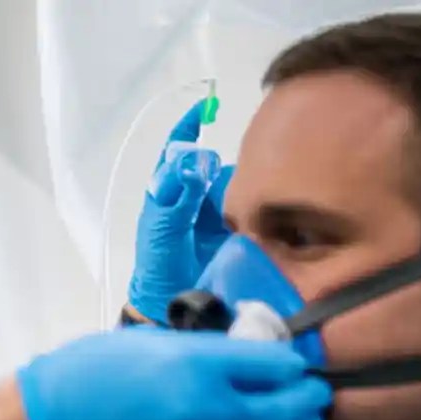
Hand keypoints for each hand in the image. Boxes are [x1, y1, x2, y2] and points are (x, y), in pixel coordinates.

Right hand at [16, 327, 329, 419]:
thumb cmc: (89, 377)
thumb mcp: (152, 342)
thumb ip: (206, 352)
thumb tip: (250, 357)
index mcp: (199, 367)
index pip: (278, 364)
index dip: (291, 362)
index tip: (292, 362)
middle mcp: (212, 415)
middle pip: (290, 409)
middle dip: (308, 397)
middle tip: (311, 391)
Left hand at [127, 99, 234, 324]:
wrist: (172, 310)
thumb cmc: (158, 270)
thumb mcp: (161, 234)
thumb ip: (175, 201)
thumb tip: (191, 164)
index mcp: (168, 195)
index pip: (177, 154)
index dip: (188, 129)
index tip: (204, 108)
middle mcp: (192, 199)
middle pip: (211, 166)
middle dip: (222, 164)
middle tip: (240, 167)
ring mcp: (214, 215)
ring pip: (233, 185)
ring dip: (243, 185)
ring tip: (253, 193)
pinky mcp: (235, 231)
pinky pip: (248, 207)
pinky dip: (255, 204)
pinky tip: (262, 209)